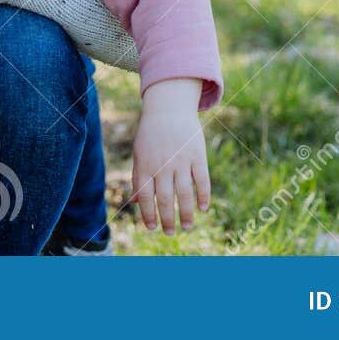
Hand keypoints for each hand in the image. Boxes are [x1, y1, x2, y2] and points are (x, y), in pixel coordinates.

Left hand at [131, 79, 210, 233]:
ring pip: (185, 193)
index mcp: (145, 164)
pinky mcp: (197, 155)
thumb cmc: (151, 133)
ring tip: (187, 226)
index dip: (148, 214)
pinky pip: (202, 180)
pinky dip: (203, 196)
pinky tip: (203, 208)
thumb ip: (137, 176)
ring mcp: (181, 160)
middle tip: (170, 232)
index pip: (145, 196)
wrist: (168, 107)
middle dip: (167, 219)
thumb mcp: (139, 152)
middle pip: (165, 199)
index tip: (152, 228)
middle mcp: (162, 165)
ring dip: (186, 213)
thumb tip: (135, 202)